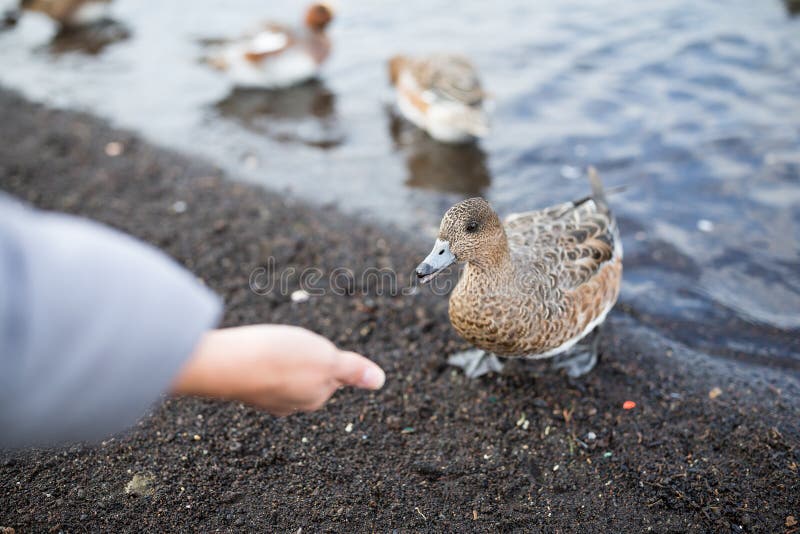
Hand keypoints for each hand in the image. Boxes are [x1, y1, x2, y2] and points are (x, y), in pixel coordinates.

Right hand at [170, 325, 384, 415]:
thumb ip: (353, 370)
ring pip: (280, 373)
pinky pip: (256, 370)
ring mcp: (262, 396)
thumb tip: (379, 381)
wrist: (226, 363)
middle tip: (292, 342)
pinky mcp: (239, 385)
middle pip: (306, 376)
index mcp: (314, 398)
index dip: (326, 355)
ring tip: (271, 343)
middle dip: (304, 358)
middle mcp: (289, 404)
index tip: (314, 346)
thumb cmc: (279, 360)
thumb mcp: (327, 359)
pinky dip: (258, 358)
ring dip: (279, 358)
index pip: (331, 376)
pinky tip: (250, 349)